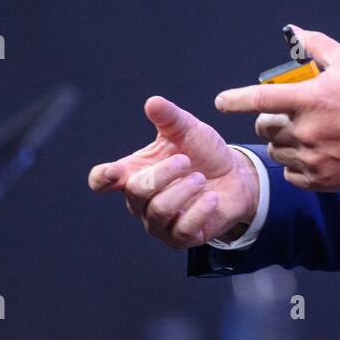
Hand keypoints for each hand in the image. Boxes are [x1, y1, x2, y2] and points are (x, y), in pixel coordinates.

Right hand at [87, 96, 258, 248]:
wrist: (237, 175)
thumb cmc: (203, 153)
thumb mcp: (188, 129)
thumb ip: (169, 117)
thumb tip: (153, 102)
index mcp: (134, 172)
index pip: (102, 180)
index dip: (102, 177)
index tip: (113, 172)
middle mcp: (141, 201)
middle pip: (136, 192)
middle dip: (162, 174)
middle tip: (185, 161)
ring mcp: (159, 222)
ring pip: (158, 212)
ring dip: (182, 191)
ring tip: (200, 177)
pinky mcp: (181, 238)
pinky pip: (182, 231)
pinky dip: (199, 211)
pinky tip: (212, 197)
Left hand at [214, 25, 339, 191]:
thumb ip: (317, 45)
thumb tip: (293, 31)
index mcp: (311, 99)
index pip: (260, 99)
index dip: (235, 99)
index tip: (220, 102)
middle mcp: (307, 130)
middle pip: (264, 127)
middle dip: (270, 120)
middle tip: (290, 115)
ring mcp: (312, 157)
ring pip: (277, 151)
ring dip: (284, 143)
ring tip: (307, 135)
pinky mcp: (320, 180)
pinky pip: (290, 174)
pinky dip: (296, 165)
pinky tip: (314, 154)